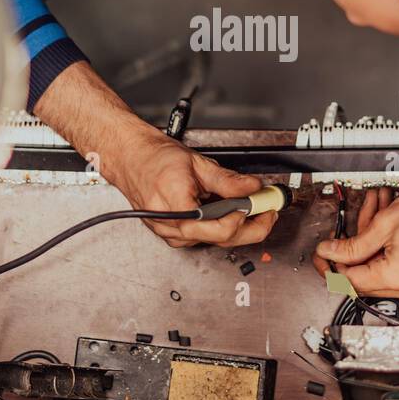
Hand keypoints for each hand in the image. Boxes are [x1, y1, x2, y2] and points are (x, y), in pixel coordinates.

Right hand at [106, 127, 277, 247]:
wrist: (131, 159)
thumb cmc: (156, 159)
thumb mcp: (197, 163)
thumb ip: (228, 180)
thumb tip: (253, 188)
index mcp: (177, 206)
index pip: (219, 228)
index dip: (245, 218)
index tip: (260, 205)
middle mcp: (172, 226)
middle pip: (221, 240)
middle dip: (250, 227)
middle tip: (267, 209)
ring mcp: (170, 234)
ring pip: (213, 241)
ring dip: (235, 226)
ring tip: (247, 206)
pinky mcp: (172, 235)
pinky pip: (203, 237)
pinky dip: (219, 225)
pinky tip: (225, 211)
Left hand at [311, 164, 398, 300]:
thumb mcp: (385, 223)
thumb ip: (353, 244)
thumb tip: (331, 253)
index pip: (351, 280)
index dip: (331, 265)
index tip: (321, 253)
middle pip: (364, 277)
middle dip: (350, 252)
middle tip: (340, 233)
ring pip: (378, 268)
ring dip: (369, 241)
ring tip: (373, 209)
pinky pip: (394, 265)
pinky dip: (385, 245)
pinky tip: (384, 218)